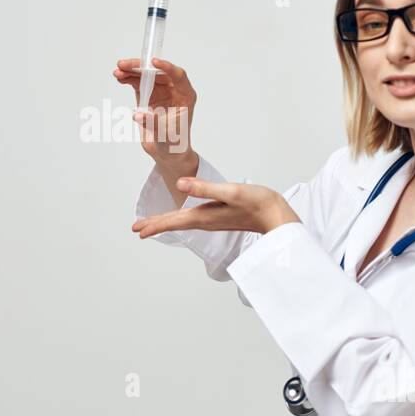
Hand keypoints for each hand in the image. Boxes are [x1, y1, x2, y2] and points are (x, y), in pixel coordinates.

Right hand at [113, 56, 196, 169]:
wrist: (167, 152)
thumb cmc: (174, 143)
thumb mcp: (166, 135)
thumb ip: (153, 123)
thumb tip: (138, 115)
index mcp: (185, 96)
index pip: (178, 75)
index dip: (166, 67)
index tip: (153, 62)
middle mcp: (174, 90)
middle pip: (157, 72)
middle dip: (141, 67)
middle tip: (124, 65)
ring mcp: (160, 91)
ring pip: (146, 75)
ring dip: (132, 71)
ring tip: (118, 71)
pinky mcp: (149, 95)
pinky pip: (138, 83)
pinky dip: (129, 79)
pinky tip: (120, 77)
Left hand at [131, 177, 300, 237]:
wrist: (278, 216)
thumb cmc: (259, 203)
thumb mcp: (231, 191)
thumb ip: (205, 188)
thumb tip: (180, 185)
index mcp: (205, 216)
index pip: (174, 221)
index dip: (155, 224)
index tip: (137, 230)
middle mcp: (207, 220)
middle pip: (175, 224)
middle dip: (156, 225)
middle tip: (136, 229)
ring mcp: (214, 220)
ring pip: (183, 222)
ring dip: (166, 223)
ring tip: (151, 224)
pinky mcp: (221, 216)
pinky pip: (194, 219)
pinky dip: (181, 219)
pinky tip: (182, 217)